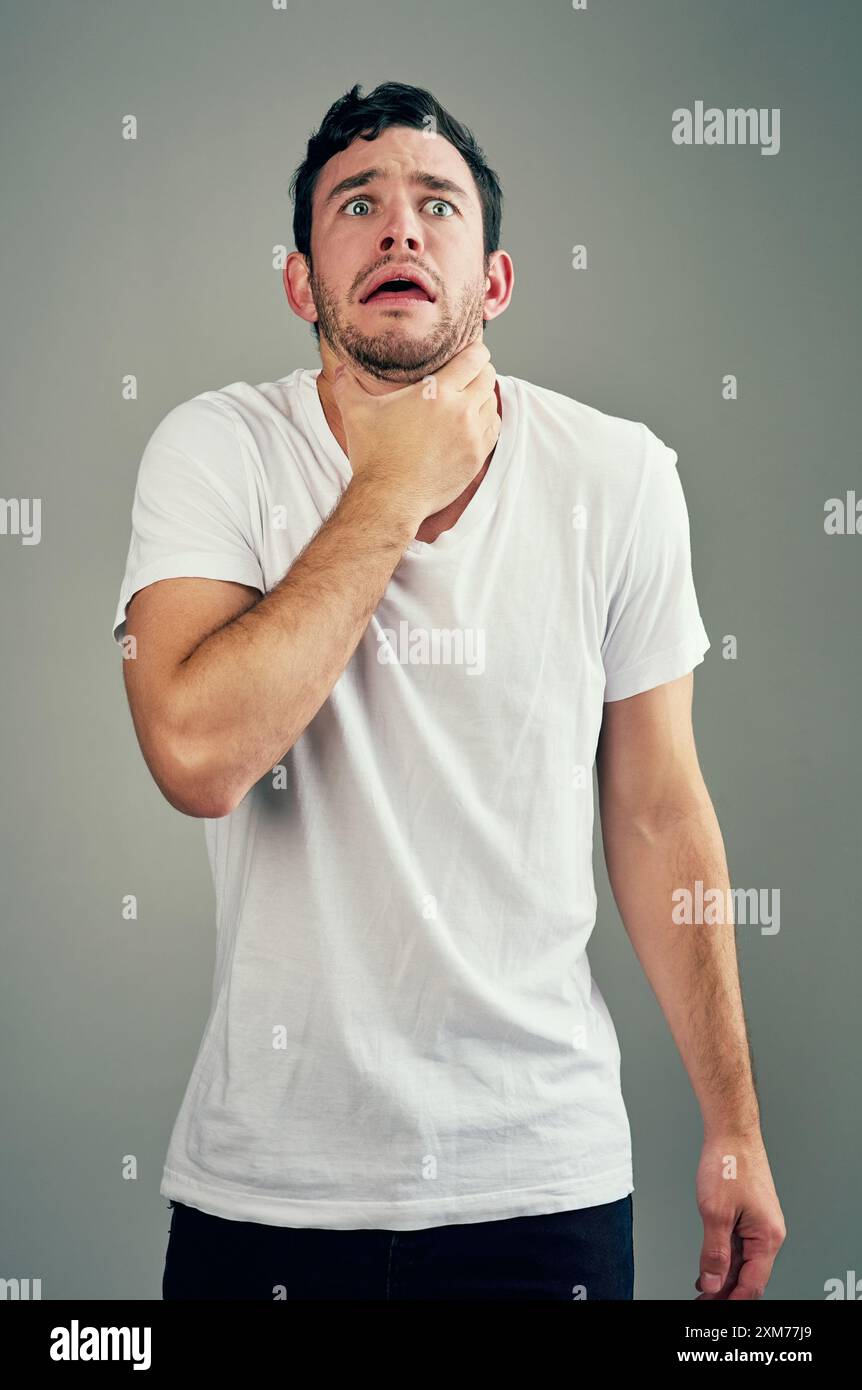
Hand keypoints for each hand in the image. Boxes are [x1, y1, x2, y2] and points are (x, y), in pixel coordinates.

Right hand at [331, 341, 499, 528]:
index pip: (473, 359)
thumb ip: (347, 386)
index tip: (472, 349)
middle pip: (487, 377)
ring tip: (471, 395)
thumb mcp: (356, 414)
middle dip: (481, 370)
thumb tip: (338, 370)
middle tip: (471, 371)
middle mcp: (461, 411)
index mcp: (437, 393)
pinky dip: (488, 420)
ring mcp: (472, 436)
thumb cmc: (375, 456)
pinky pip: (494, 429)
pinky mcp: (477, 457)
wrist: (390, 498)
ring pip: (491, 403)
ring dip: (484, 395)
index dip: (475, 350)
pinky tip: (475, 420)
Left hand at [694, 1132, 785, 1298]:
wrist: (732, 1131)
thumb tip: (712, 1282)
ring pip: (742, 1260)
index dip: (731, 1299)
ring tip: (702, 1288)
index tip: (712, 1306)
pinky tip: (708, 1265)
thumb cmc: (729, 1163)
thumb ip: (714, 1252)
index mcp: (767, 1235)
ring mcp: (759, 1223)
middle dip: (726, 1290)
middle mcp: (768, 1232)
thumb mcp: (715, 1212)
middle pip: (748, 1274)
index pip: (752, 1283)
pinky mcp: (749, 1214)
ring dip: (723, 1274)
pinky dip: (724, 1256)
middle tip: (703, 1301)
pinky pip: (738, 1244)